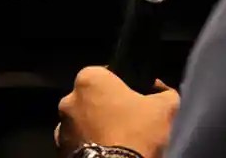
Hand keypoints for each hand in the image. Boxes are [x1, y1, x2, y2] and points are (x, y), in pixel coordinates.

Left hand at [55, 66, 178, 157]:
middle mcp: (68, 98)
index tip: (137, 101)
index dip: (125, 87)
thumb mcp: (165, 108)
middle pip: (93, 98)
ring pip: (83, 121)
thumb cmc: (138, 132)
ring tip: (117, 141)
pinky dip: (89, 145)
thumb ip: (164, 92)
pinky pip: (77, 142)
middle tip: (129, 123)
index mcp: (89, 78)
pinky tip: (106, 152)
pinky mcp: (60, 148)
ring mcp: (61, 125)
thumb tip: (160, 89)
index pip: (108, 75)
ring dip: (96, 127)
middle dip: (107, 107)